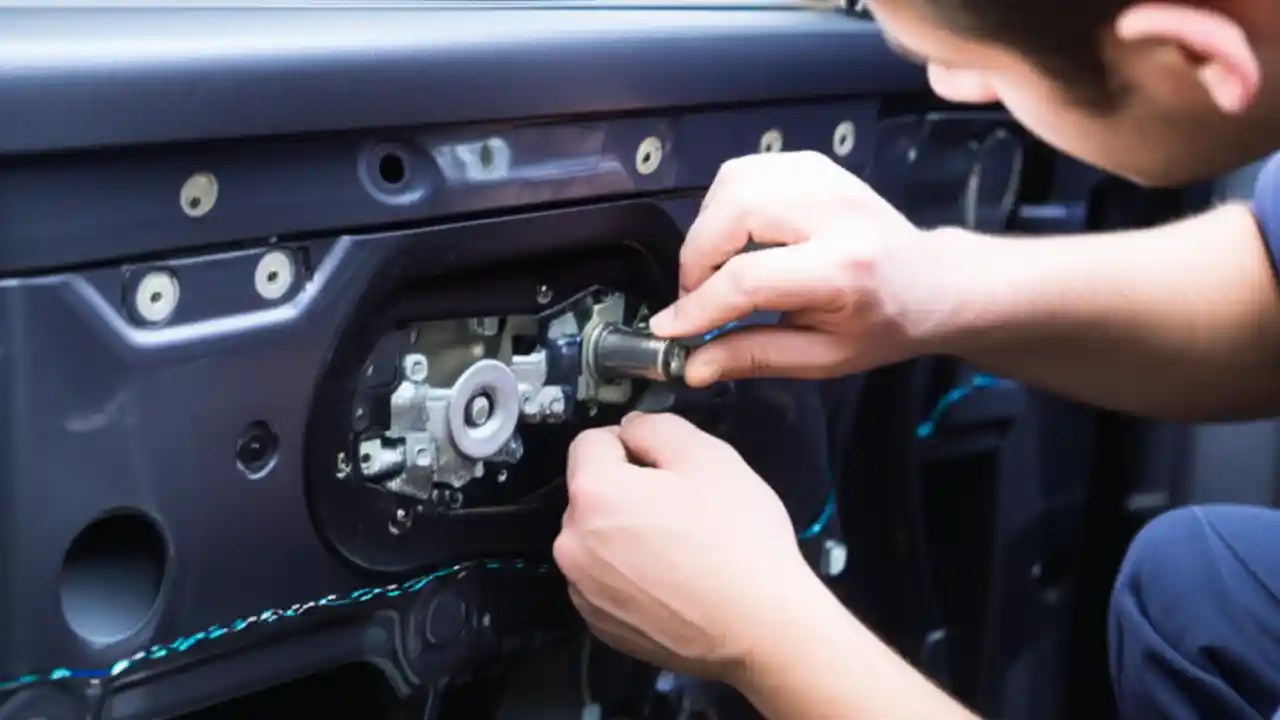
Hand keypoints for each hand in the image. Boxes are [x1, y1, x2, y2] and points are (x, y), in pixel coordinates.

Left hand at [553, 413, 817, 682]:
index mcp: (594, 493)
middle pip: (593, 494)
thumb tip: (632, 429)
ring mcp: (584, 590)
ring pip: (598, 539)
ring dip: (627, 534)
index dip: (631, 443)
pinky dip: (631, 576)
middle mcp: (573, 543)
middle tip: (682, 508)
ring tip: (682, 548)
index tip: (664, 463)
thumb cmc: (738, 542)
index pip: (591, 442)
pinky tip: (674, 581)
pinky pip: (606, 581)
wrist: (761, 628)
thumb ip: (656, 426)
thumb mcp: (708, 456)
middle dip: (628, 491)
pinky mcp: (600, 624)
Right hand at [649, 151, 962, 385]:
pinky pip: (744, 172)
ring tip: (715, 268)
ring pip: (731, 185)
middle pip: (733, 216)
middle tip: (695, 296)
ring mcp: (825, 177)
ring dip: (706, 229)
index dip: (697, 305)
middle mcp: (835, 212)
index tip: (668, 328)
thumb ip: (755, 357)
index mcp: (845, 270)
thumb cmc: (882, 325)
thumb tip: (692, 366)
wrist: (932, 282)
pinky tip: (734, 238)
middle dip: (696, 259)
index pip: (748, 278)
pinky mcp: (813, 164)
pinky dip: (723, 205)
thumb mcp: (824, 359)